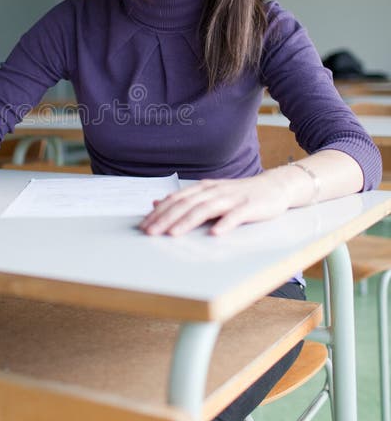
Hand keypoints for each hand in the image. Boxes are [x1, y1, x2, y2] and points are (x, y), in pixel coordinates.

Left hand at [139, 171, 293, 236]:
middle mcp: (215, 191)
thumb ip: (185, 199)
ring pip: (206, 209)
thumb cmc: (239, 194)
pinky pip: (236, 216)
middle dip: (166, 219)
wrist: (275, 186)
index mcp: (203, 188)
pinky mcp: (250, 207)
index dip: (159, 212)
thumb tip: (157, 203)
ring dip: (187, 222)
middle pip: (186, 204)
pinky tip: (215, 233)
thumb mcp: (210, 194)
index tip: (144, 225)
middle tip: (151, 232)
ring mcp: (232, 198)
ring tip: (173, 234)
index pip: (176, 199)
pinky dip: (225, 223)